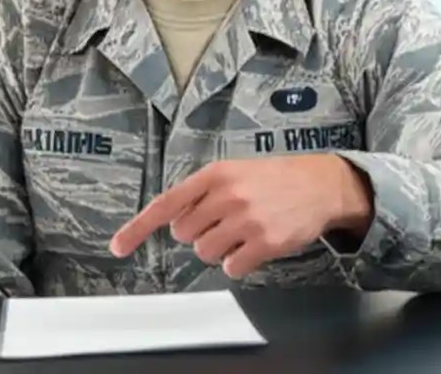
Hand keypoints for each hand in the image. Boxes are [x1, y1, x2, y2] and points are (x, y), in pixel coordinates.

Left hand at [109, 154, 372, 277]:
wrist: (322, 185)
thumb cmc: (274, 179)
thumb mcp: (235, 172)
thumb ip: (203, 193)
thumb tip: (173, 220)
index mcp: (215, 175)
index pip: (167, 204)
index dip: (138, 228)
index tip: (118, 247)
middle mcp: (228, 195)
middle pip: (185, 235)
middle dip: (200, 233)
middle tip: (225, 223)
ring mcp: (247, 220)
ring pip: (206, 253)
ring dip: (220, 250)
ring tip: (243, 232)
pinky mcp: (265, 242)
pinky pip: (232, 268)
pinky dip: (239, 263)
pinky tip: (256, 245)